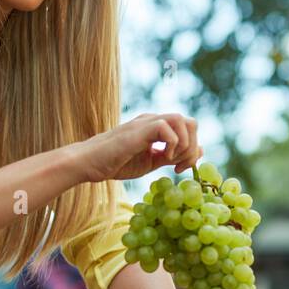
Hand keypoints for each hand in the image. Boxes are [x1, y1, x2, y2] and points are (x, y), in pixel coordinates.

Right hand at [75, 112, 201, 183]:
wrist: (90, 164)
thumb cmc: (116, 163)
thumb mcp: (151, 162)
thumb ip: (172, 156)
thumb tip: (198, 151)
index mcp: (157, 127)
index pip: (188, 128)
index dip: (192, 149)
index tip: (180, 169)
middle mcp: (154, 120)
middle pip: (189, 122)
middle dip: (191, 147)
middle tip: (178, 166)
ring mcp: (146, 123)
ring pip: (181, 120)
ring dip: (183, 144)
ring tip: (171, 161)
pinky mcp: (138, 130)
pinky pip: (166, 127)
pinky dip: (172, 144)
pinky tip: (162, 158)